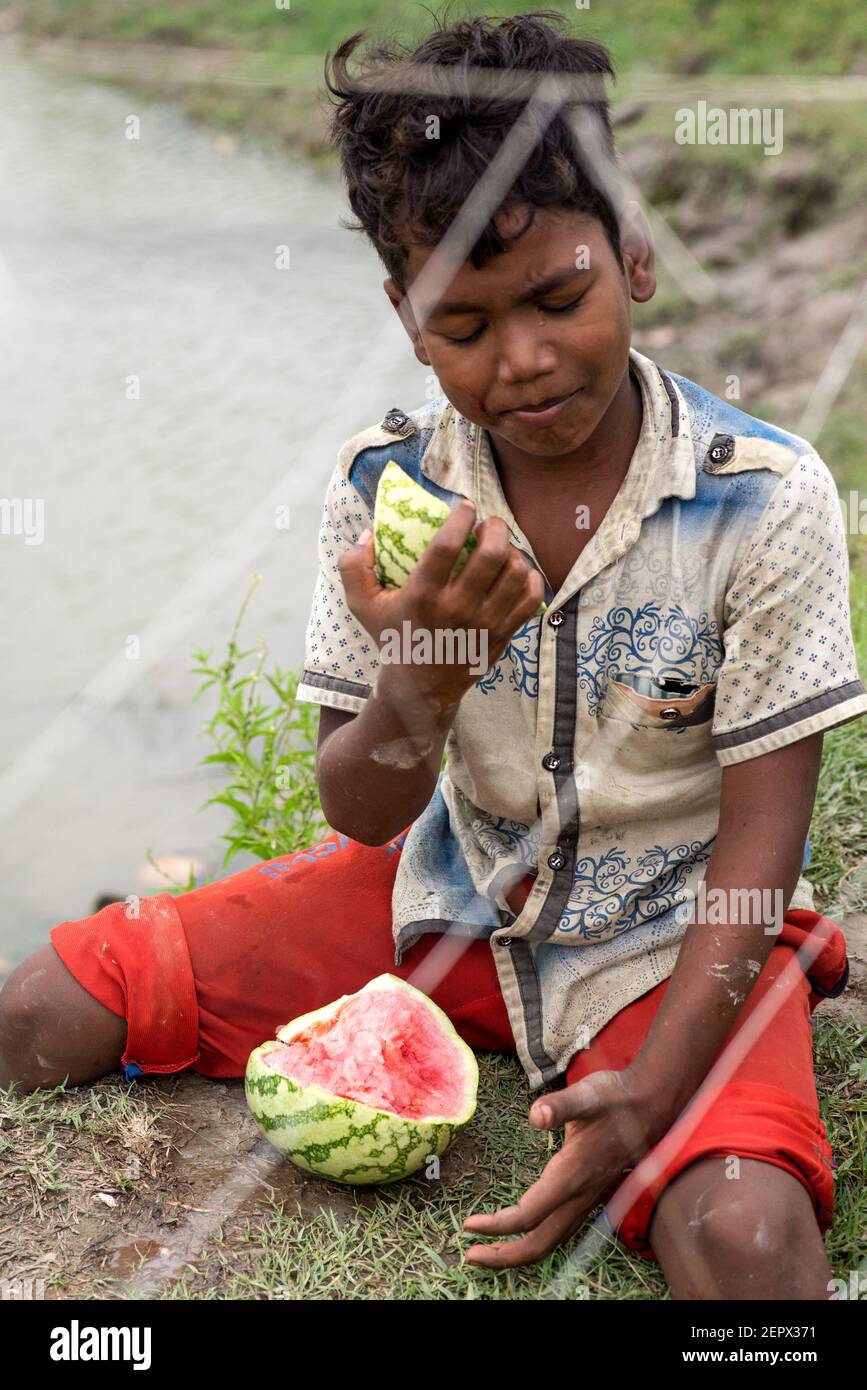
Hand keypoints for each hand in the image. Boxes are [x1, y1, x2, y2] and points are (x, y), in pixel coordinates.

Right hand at [338, 501, 543, 707]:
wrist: (419, 688)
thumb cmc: (393, 637)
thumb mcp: (362, 605)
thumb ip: (353, 567)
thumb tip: (368, 533)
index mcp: (422, 596)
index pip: (447, 546)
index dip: (461, 518)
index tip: (465, 506)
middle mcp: (457, 608)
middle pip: (491, 554)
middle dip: (495, 528)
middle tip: (488, 525)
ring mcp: (484, 623)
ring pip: (514, 572)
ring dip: (512, 550)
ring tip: (500, 548)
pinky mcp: (502, 634)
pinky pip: (529, 598)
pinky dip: (529, 578)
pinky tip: (516, 572)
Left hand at [462, 1068, 653, 1268]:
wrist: (652, 1104)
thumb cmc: (616, 1097)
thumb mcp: (588, 1094)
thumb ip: (561, 1105)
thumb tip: (535, 1115)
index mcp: (573, 1174)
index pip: (530, 1214)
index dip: (498, 1225)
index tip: (469, 1224)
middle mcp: (581, 1194)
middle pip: (541, 1243)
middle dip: (505, 1256)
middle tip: (470, 1256)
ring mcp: (588, 1198)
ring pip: (553, 1240)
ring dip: (520, 1251)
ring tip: (490, 1252)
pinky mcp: (590, 1194)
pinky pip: (561, 1229)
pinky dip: (537, 1238)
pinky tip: (524, 1229)